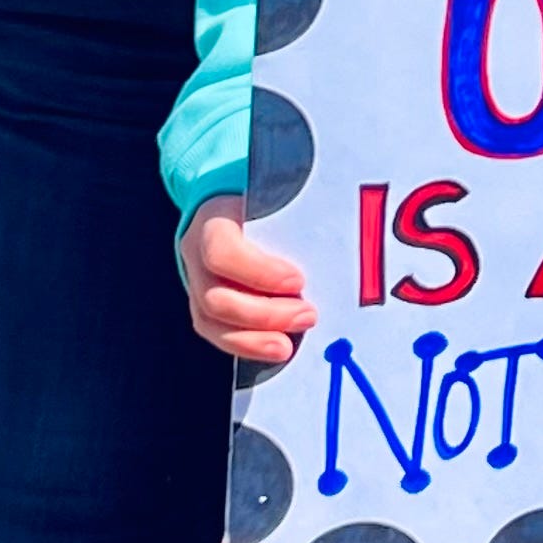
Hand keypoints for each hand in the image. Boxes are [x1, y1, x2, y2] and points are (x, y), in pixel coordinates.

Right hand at [180, 195, 316, 363]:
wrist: (233, 205)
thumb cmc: (266, 199)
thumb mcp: (278, 194)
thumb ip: (300, 210)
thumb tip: (346, 226)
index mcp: (213, 219)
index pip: (222, 252)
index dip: (258, 273)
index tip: (299, 280)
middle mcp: (195, 254)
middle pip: (216, 298)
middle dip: (264, 315)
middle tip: (308, 315)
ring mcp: (195, 282)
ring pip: (211, 321)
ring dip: (254, 338)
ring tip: (291, 343)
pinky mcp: (203, 305)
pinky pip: (216, 335)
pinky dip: (247, 346)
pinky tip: (276, 348)